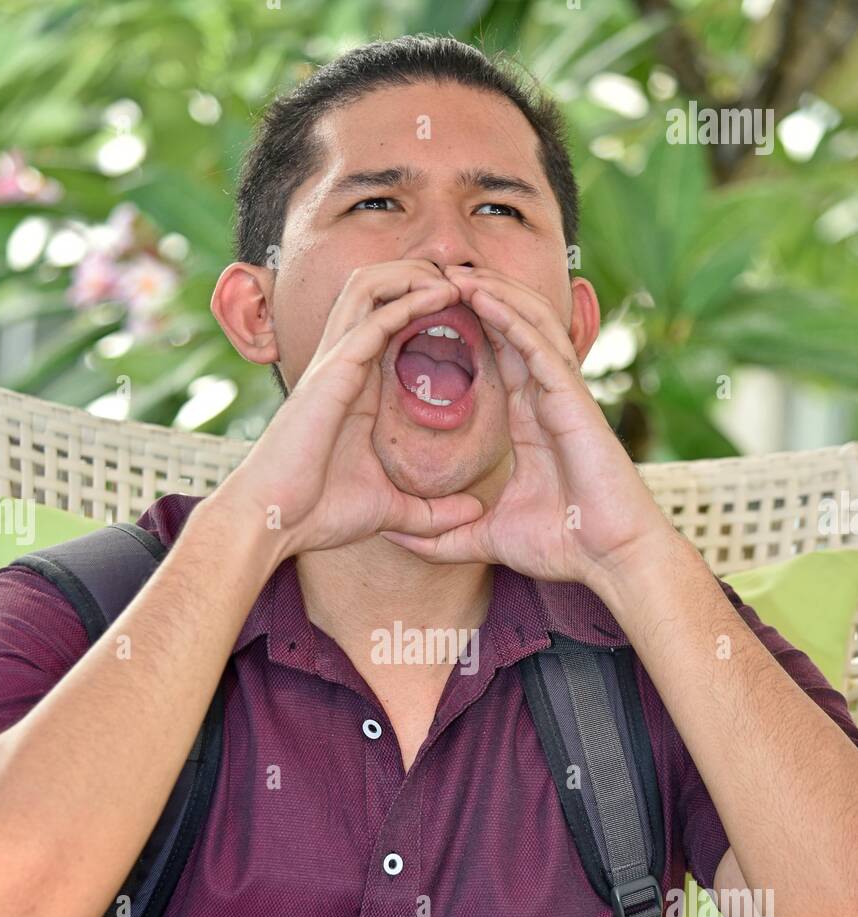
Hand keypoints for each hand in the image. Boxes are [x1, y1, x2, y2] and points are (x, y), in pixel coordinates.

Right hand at [209, 261, 483, 560]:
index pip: (391, 322)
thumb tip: (475, 511)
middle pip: (377, 289)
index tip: (473, 313)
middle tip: (467, 284)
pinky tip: (441, 297)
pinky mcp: (332, 372)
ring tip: (455, 280)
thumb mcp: (393, 510)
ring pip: (369, 286)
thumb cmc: (320, 514)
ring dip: (412, 274)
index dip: (427, 306)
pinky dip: (407, 299)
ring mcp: (335, 363)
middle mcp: (344, 365)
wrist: (275, 522)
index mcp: (358, 388)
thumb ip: (434, 510)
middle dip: (420, 274)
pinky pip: (371, 317)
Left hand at [380, 266, 672, 592]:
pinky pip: (540, 347)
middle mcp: (547, 398)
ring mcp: (564, 395)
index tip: (429, 309)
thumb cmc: (561, 546)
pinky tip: (483, 297)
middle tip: (435, 274)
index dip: (469, 328)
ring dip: (492, 294)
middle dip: (478, 298)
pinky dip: (512, 318)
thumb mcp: (485, 537)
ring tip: (453, 272)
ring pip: (528, 325)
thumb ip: (441, 534)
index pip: (498, 357)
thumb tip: (394, 536)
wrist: (608, 559)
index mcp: (530, 419)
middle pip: (512, 328)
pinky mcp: (575, 400)